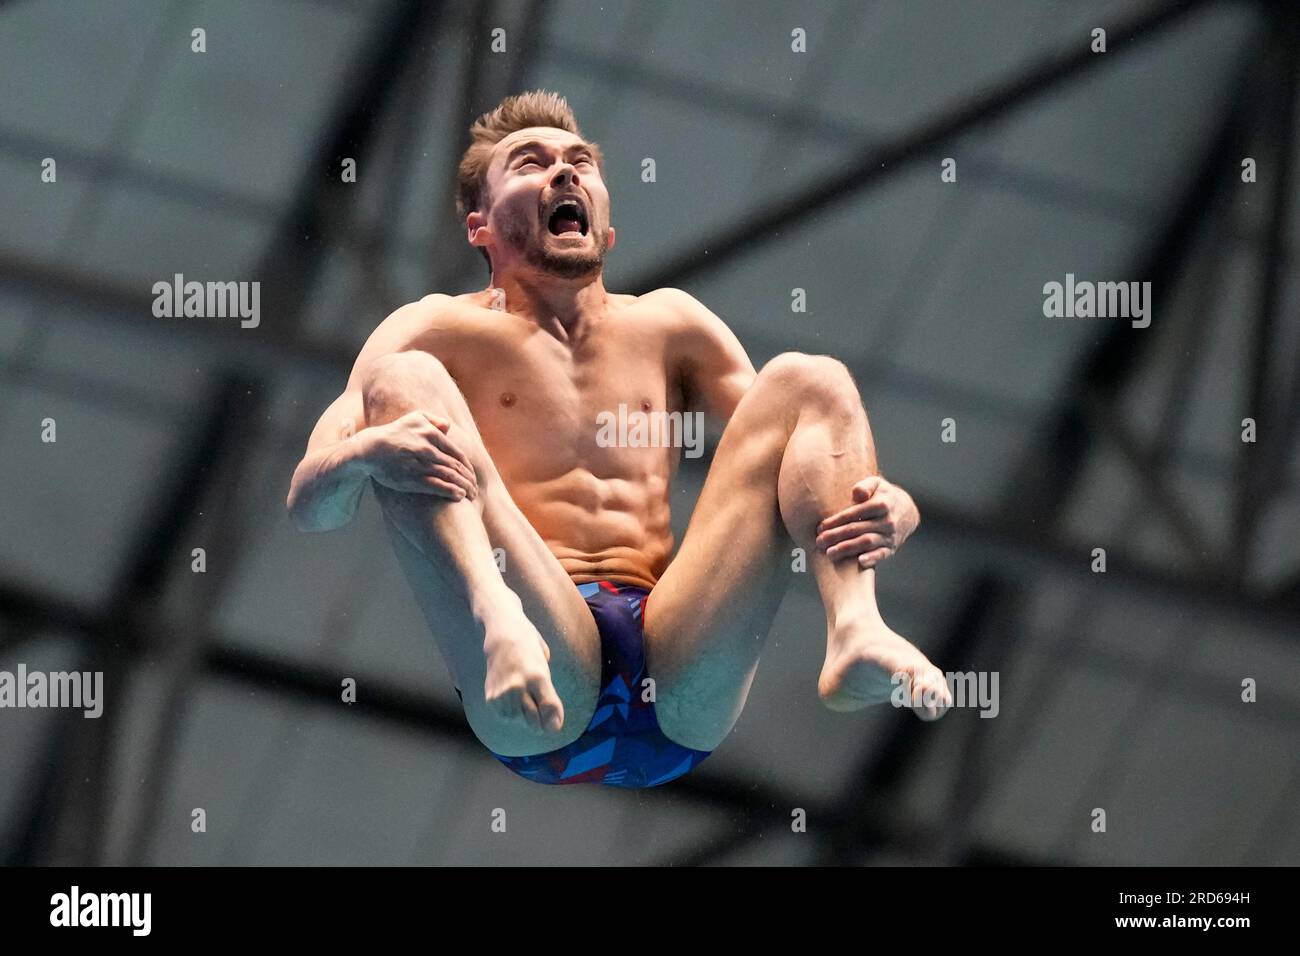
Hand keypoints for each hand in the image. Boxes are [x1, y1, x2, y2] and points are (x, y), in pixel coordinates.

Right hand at [361, 410, 477, 498]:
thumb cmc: (394, 433)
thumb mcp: (414, 418)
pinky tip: (459, 497)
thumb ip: (434, 421)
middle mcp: (428, 449)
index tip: (472, 477)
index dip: (468, 467)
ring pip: (450, 477)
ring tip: (471, 496)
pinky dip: (452, 491)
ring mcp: (420, 464)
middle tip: (476, 490)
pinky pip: (438, 486)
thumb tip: (448, 428)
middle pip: (457, 467)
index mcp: (431, 434)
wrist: (369, 448)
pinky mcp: (412, 478)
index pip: (457, 454)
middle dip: (470, 480)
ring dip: (464, 487)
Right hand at [482, 602, 564, 733]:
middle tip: (540, 713)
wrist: (501, 636)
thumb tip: (552, 725)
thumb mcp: (545, 664)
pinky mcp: (491, 697)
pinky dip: (510, 711)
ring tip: (524, 696)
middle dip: (540, 722)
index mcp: (537, 676)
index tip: (555, 726)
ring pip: (518, 720)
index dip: (554, 721)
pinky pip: (504, 715)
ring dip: (523, 715)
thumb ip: (549, 693)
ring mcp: (503, 693)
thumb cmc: (529, 648)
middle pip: (534, 721)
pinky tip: (512, 696)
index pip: (549, 707)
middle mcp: (519, 687)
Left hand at [815, 475, 918, 568]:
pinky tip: (859, 562)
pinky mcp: (892, 548)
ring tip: (830, 553)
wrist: (906, 511)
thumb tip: (856, 493)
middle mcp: (887, 521)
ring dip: (847, 549)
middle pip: (857, 529)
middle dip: (836, 536)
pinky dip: (872, 559)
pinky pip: (882, 554)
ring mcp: (890, 536)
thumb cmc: (883, 495)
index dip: (836, 520)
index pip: (854, 513)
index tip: (821, 527)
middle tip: (819, 541)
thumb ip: (865, 486)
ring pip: (866, 542)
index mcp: (882, 504)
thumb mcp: (877, 484)